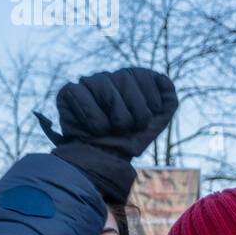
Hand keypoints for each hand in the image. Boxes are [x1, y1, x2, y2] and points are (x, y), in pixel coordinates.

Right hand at [35, 68, 177, 203]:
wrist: (104, 160)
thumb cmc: (130, 140)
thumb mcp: (157, 121)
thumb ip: (168, 98)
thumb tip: (161, 76)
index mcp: (127, 80)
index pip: (140, 73)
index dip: (149, 95)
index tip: (149, 117)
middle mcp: (107, 78)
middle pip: (124, 77)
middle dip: (135, 107)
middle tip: (133, 127)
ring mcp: (87, 84)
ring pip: (103, 83)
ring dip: (116, 112)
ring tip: (116, 129)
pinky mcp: (67, 93)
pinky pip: (80, 93)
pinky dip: (92, 115)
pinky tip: (98, 130)